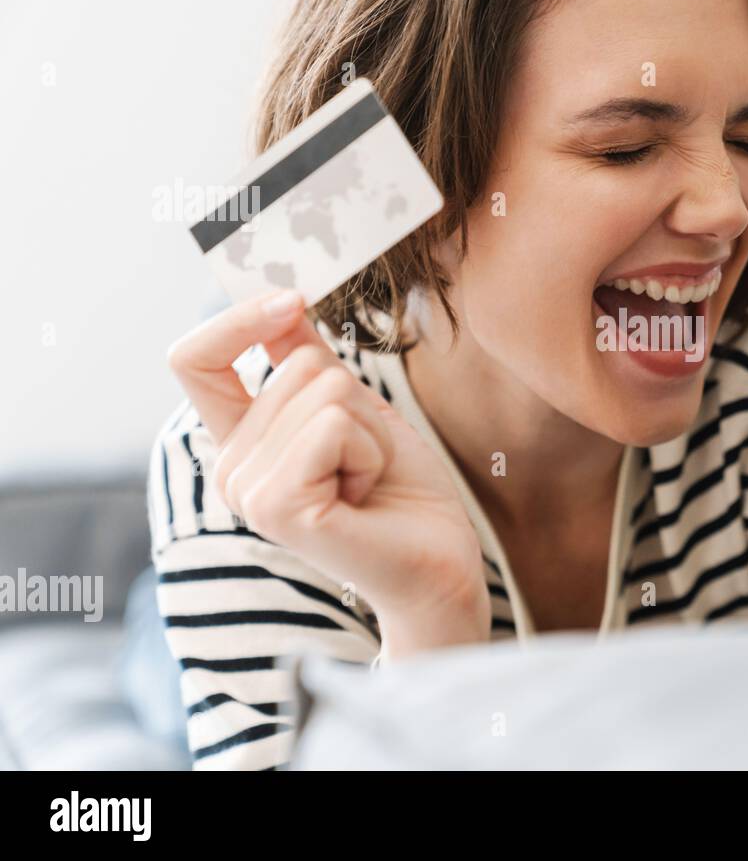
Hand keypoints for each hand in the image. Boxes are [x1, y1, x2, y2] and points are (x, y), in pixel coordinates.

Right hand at [167, 289, 489, 654]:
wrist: (437, 560)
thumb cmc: (400, 488)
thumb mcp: (352, 408)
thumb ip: (305, 361)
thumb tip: (281, 300)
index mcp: (241, 444)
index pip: (195, 362)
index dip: (236, 320)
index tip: (290, 300)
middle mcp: (232, 469)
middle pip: (294, 366)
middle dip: (356, 403)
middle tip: (365, 460)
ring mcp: (250, 492)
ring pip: (321, 390)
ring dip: (369, 430)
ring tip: (366, 479)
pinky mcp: (280, 507)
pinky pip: (332, 425)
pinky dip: (371, 450)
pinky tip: (366, 495)